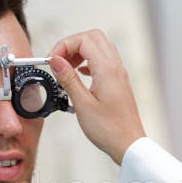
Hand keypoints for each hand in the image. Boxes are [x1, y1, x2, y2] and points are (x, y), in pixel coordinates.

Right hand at [48, 30, 146, 164]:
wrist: (128, 144)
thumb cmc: (110, 129)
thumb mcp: (82, 104)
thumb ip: (68, 79)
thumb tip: (56, 61)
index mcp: (107, 69)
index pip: (84, 40)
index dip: (64, 45)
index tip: (53, 60)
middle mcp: (115, 68)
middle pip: (93, 37)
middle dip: (72, 44)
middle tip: (59, 60)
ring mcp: (119, 74)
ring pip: (99, 47)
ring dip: (81, 52)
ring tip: (66, 68)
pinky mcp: (118, 82)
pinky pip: (103, 61)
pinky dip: (89, 61)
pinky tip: (80, 74)